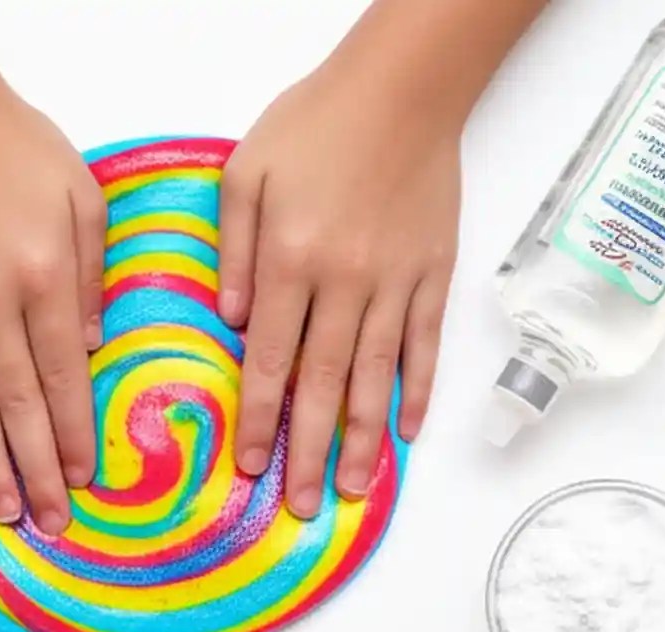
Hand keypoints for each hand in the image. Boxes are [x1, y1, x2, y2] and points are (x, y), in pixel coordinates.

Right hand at [0, 87, 104, 535]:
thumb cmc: (18, 150)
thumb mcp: (82, 198)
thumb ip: (92, 277)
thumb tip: (88, 352)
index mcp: (44, 275)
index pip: (62, 376)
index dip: (72, 435)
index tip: (82, 480)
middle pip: (18, 402)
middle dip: (37, 469)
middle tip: (50, 522)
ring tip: (4, 511)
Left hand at [219, 53, 460, 517]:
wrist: (401, 89)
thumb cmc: (314, 124)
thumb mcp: (246, 174)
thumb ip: (233, 250)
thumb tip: (229, 320)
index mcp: (290, 261)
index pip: (270, 361)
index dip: (260, 420)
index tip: (250, 468)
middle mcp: (344, 283)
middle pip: (322, 385)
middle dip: (307, 453)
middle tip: (300, 508)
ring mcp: (395, 282)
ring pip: (375, 377)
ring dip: (361, 439)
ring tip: (352, 490)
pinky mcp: (434, 273)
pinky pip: (425, 344)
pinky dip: (418, 390)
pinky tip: (409, 430)